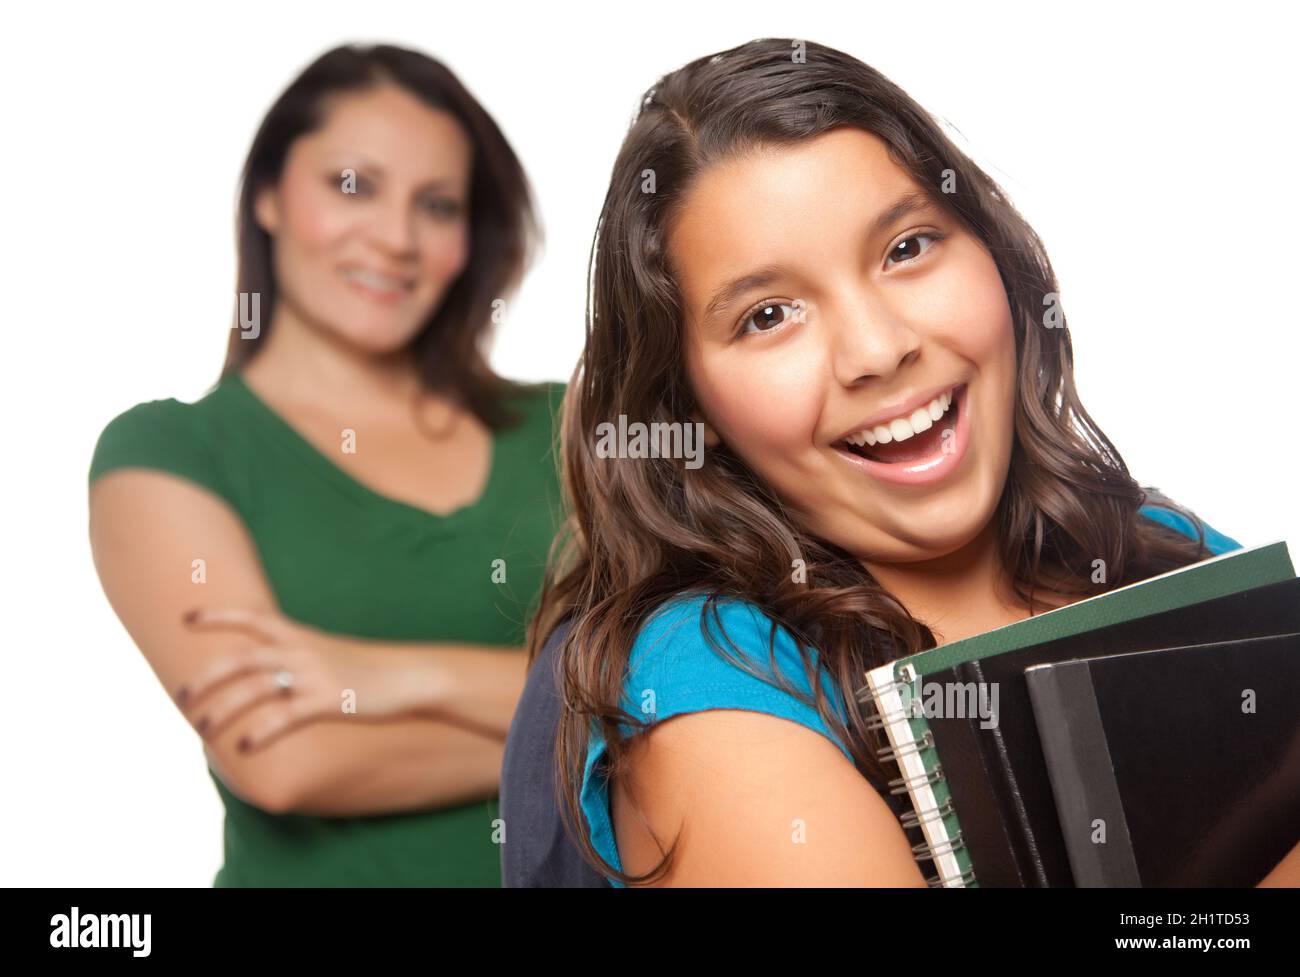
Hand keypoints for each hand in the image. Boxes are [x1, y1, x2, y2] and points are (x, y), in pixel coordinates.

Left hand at [174, 606, 429, 752]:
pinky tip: (243, 746)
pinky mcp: (327, 700)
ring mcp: (313, 675)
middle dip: (206, 677)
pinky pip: (284, 717)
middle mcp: (301, 650)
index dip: (218, 615)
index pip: (251, 617)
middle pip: (240, 658)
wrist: (410, 675)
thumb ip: (295, 656)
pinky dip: (259, 732)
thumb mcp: (327, 652)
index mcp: (299, 635)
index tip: (187, 617)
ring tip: (202, 729)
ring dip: (223, 709)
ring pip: (254, 689)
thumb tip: (267, 671)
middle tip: (181, 696)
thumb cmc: (368, 667)